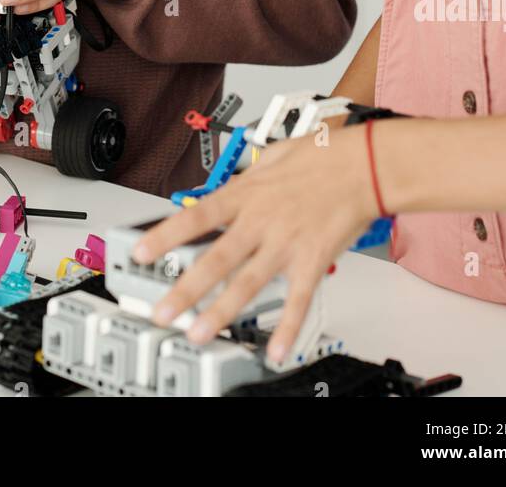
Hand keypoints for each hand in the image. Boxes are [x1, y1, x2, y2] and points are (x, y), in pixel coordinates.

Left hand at [130, 126, 379, 364]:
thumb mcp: (273, 156)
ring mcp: (286, 244)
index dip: (166, 235)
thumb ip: (247, 178)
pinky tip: (276, 350)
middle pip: (215, 259)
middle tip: (161, 310)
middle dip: (185, 288)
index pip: (197, 217)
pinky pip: (297, 300)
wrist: (365, 164)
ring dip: (221, 311)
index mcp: (247, 194)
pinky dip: (287, 328)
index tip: (140, 251)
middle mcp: (261, 221)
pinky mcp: (312, 261)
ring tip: (198, 333)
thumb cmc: (324, 154)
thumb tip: (228, 188)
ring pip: (247, 283)